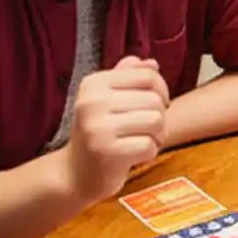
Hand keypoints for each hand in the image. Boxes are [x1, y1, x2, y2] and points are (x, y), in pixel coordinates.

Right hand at [68, 56, 169, 201]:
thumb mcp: (106, 99)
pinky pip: (149, 146)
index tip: (156, 104)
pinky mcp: (108, 153)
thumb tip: (152, 63)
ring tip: (143, 140)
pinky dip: (150, 152)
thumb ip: (127, 78)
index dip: (161, 90)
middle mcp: (93, 102)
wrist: (75, 173)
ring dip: (157, 135)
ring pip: (156, 121)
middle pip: (154, 100)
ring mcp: (99, 128)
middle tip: (147, 129)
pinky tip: (135, 155)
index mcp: (93, 83)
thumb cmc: (98, 132)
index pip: (147, 75)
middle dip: (160, 116)